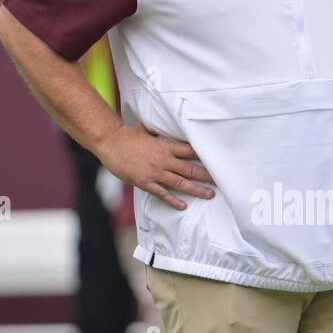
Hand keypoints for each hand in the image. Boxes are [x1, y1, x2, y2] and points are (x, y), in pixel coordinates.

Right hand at [98, 123, 214, 210]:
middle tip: (221, 180)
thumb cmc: (127, 135)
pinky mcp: (146, 182)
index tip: (217, 160)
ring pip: (181, 183)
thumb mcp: (146, 130)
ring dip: (197, 189)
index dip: (204, 156)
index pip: (190, 151)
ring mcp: (156, 172)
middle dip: (207, 175)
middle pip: (191, 168)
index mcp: (165, 146)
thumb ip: (159, 132)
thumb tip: (165, 126)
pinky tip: (183, 206)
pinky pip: (163, 194)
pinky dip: (174, 201)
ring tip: (210, 194)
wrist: (110, 143)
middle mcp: (164, 160)